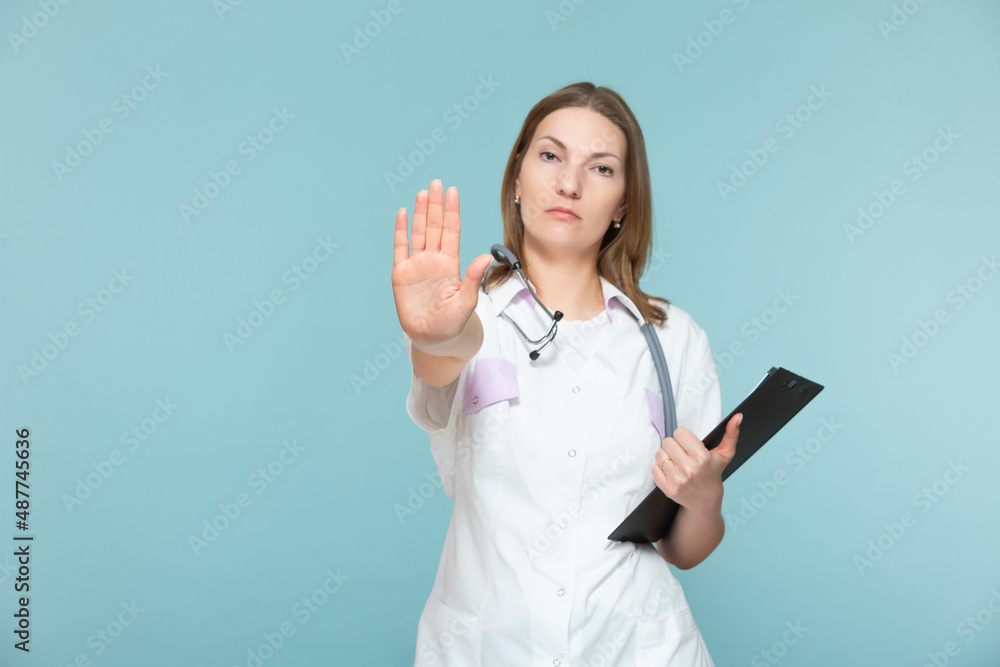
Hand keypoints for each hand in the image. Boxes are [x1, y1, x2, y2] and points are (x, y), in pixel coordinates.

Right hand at [392, 179, 493, 350]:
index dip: (452, 212)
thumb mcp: (467, 302)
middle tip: (437, 183)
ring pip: (419, 233)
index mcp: (451, 264)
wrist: (434, 339)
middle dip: (436, 205)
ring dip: (421, 213)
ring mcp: (417, 265)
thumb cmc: (454, 323)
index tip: (453, 192)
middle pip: (435, 227)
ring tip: (423, 193)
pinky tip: (404, 213)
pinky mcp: (401, 274)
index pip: (451, 232)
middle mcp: (434, 260)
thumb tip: (484, 257)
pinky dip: (401, 231)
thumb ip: (473, 279)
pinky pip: (400, 248)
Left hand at [651, 413, 740, 513]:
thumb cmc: (713, 472)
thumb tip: (738, 416)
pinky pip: (654, 468)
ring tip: (677, 463)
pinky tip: (671, 473)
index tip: (689, 445)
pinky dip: (660, 469)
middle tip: (683, 455)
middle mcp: (689, 469)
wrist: (706, 499)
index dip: (684, 438)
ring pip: (660, 454)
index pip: (680, 433)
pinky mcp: (668, 489)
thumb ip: (732, 433)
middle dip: (675, 446)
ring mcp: (678, 480)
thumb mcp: (725, 453)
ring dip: (667, 457)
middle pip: (667, 442)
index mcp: (702, 457)